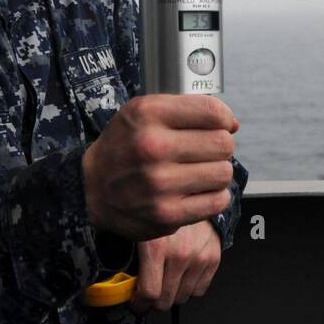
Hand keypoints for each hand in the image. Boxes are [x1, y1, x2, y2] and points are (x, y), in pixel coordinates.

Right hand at [82, 94, 239, 240]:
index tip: (216, 126)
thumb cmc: (126, 145)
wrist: (92, 186)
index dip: (223, 119)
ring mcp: (159, 183)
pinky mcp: (166, 214)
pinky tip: (197, 190)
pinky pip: (218, 201)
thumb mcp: (146, 111)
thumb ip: (190, 109)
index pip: (214, 112)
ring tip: (198, 171)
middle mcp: (152, 147)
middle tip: (204, 152)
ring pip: (224, 173)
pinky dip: (214, 196)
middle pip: (223, 144)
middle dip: (220, 147)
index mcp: (148, 114)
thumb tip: (232, 124)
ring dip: (216, 172)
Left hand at [130, 220, 221, 313]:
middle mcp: (179, 254)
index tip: (136, 304)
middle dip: (154, 301)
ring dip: (172, 294)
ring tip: (166, 278)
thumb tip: (123, 287)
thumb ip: (130, 259)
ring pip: (182, 298)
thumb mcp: (137, 231)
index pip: (149, 293)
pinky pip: (199, 291)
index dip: (139, 305)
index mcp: (156, 248)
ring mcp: (198, 257)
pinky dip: (189, 287)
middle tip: (150, 291)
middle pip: (165, 301)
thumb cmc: (161, 213)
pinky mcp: (213, 258)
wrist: (192, 195)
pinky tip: (182, 274)